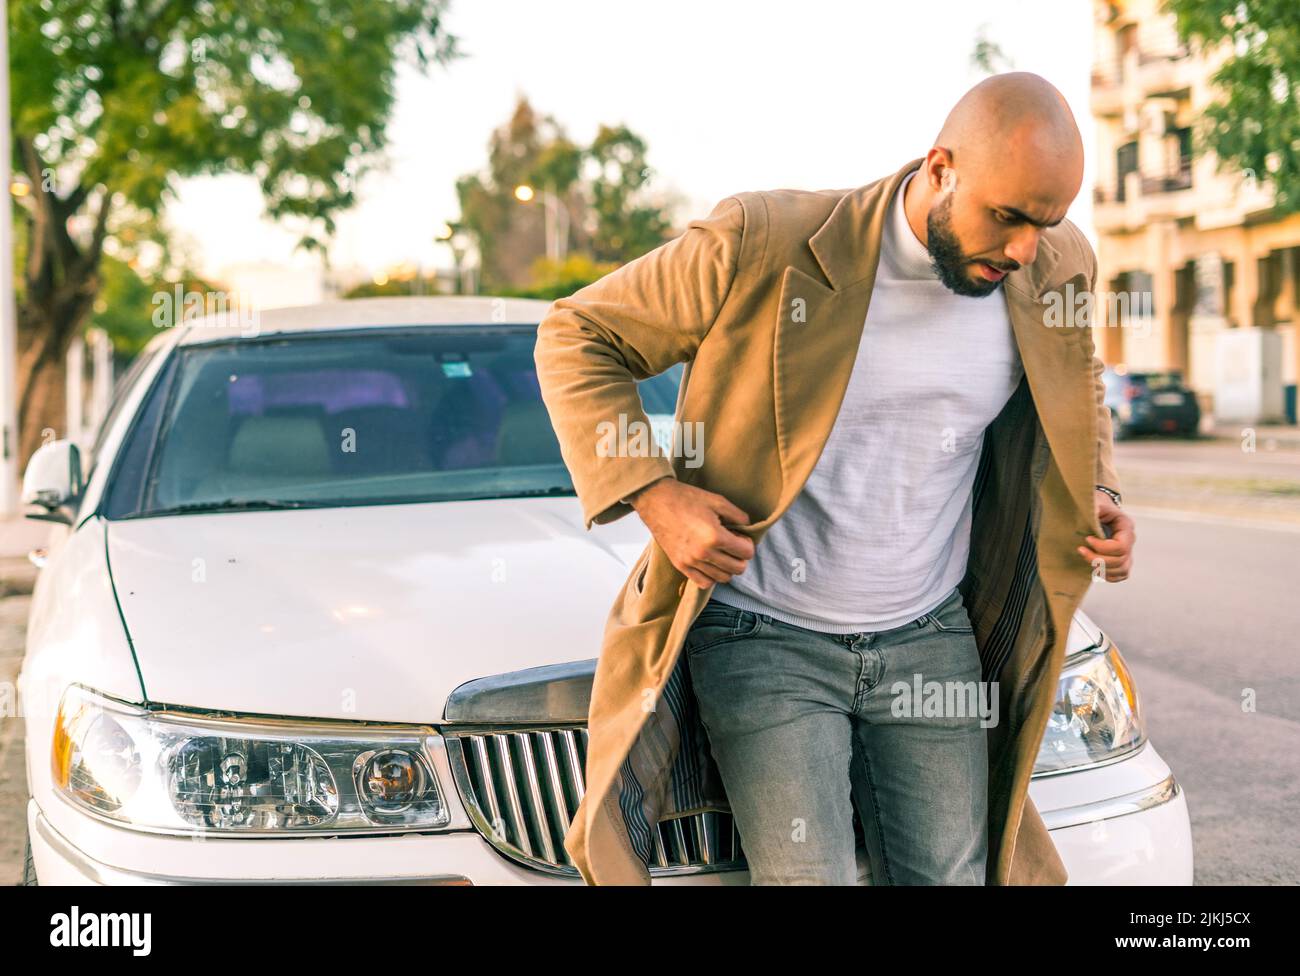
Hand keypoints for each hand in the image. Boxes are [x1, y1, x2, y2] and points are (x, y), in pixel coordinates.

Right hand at [627, 477, 755, 588]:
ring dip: (728, 567)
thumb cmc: (686, 498)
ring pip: (723, 578)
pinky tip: (710, 562)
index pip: (746, 553)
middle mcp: (704, 553)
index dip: (748, 544)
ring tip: (721, 552)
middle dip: (741, 557)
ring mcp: (691, 562)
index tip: (740, 536)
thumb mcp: (718, 501)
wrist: (656, 500)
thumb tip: (748, 527)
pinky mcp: (680, 565)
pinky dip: (712, 576)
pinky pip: (704, 583)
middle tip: (733, 544)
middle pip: (738, 568)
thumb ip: (738, 516)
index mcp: (715, 536)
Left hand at [1077, 489, 1134, 581]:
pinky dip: (1107, 575)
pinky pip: (1120, 575)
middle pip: (1120, 560)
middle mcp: (1129, 541)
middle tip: (1080, 549)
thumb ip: (1094, 506)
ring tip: (1085, 557)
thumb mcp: (1095, 501)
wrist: (1098, 508)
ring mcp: (1127, 552)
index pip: (1121, 546)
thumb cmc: (1096, 504)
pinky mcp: (1121, 560)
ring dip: (1102, 568)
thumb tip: (1092, 510)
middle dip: (1097, 559)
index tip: (1087, 539)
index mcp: (1125, 527)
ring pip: (1122, 570)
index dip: (1103, 548)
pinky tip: (1093, 567)